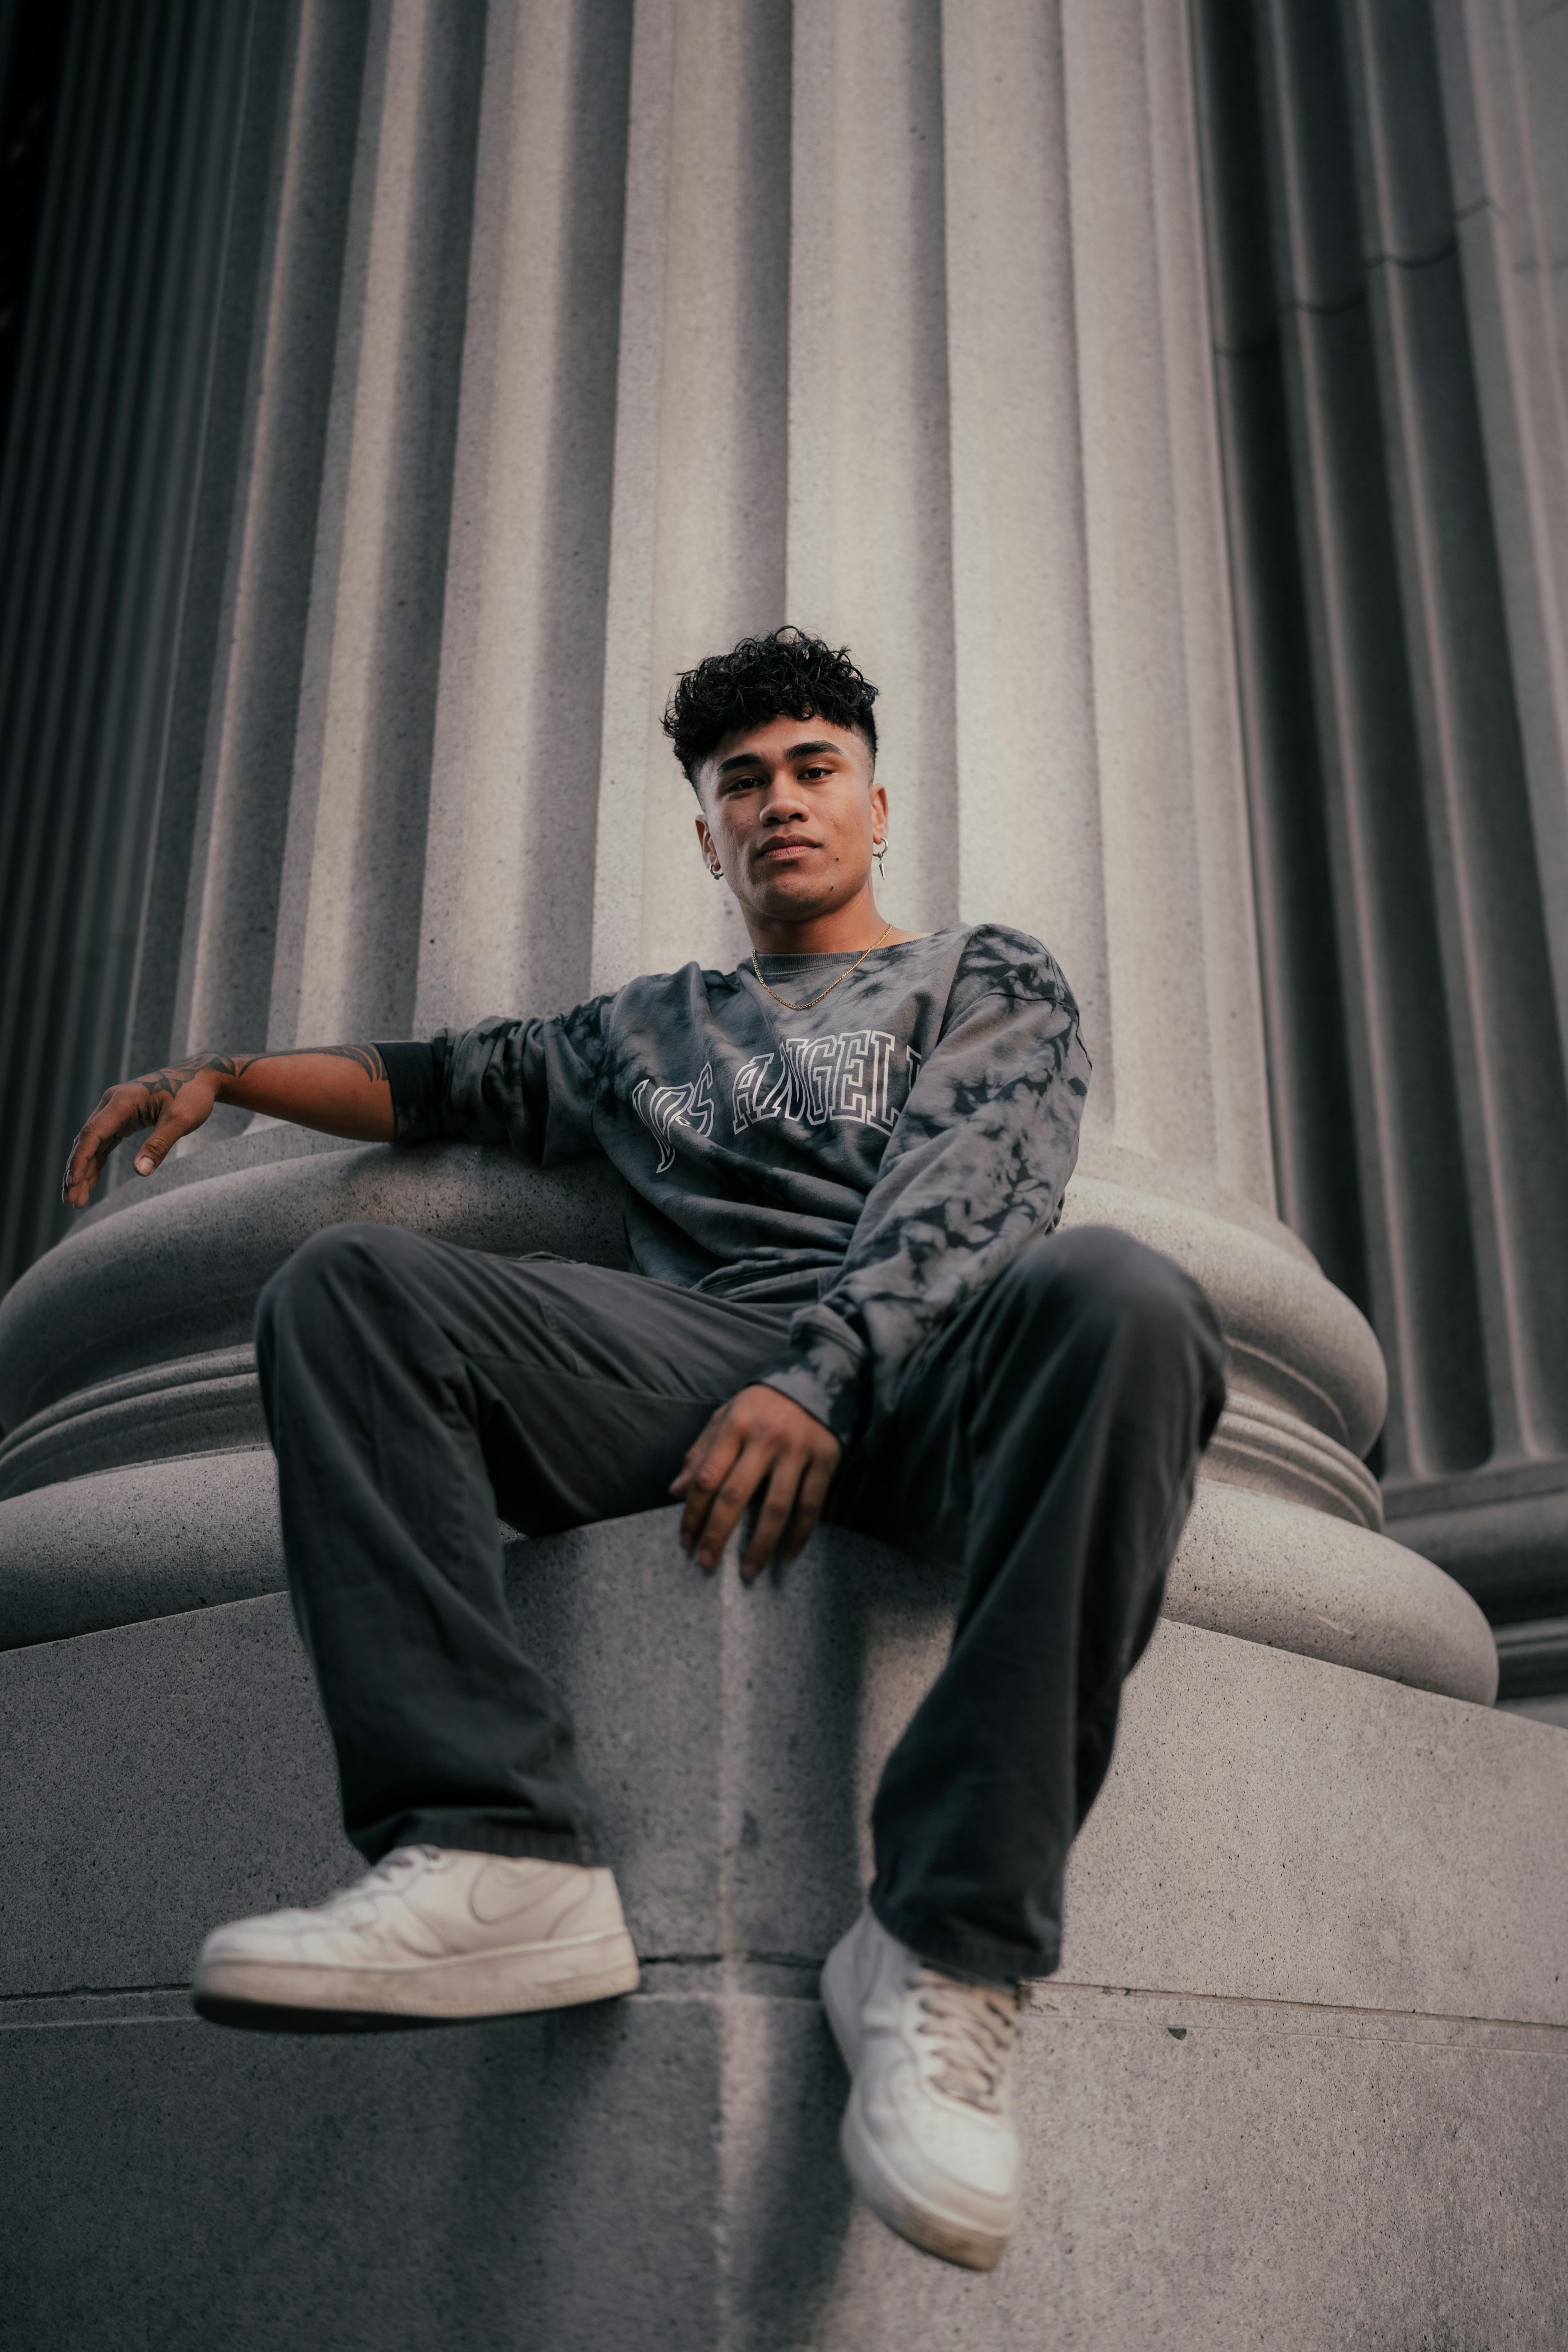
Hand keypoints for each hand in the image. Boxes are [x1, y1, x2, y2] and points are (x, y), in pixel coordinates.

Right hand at [62, 1060, 222, 1206]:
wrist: (201, 1077)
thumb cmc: (192, 1095)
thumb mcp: (180, 1121)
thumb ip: (159, 1145)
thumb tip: (140, 1172)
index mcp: (122, 1101)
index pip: (93, 1133)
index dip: (80, 1159)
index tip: (72, 1183)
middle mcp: (112, 1104)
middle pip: (87, 1141)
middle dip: (77, 1172)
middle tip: (71, 1202)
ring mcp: (116, 1111)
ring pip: (93, 1144)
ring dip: (84, 1171)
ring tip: (76, 1200)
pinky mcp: (123, 1119)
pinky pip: (104, 1143)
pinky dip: (96, 1163)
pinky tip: (90, 1183)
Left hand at [671, 1384, 841, 1578]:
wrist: (814, 1379)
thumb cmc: (761, 1405)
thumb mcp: (726, 1417)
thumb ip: (701, 1452)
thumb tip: (675, 1491)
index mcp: (735, 1426)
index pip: (707, 1477)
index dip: (693, 1513)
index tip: (685, 1541)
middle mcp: (765, 1438)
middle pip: (736, 1496)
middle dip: (718, 1534)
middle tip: (706, 1563)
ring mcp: (798, 1450)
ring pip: (776, 1507)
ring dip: (759, 1544)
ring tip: (747, 1571)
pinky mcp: (826, 1459)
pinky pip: (811, 1505)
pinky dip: (799, 1534)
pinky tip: (786, 1556)